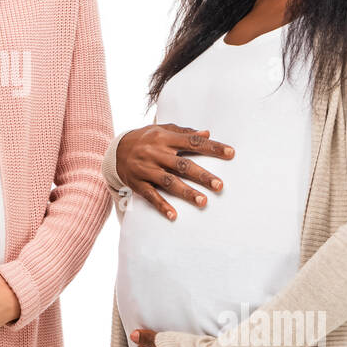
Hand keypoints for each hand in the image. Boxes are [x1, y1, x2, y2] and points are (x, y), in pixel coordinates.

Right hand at [116, 124, 234, 219]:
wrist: (115, 150)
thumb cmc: (146, 139)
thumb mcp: (162, 130)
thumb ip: (184, 132)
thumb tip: (207, 133)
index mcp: (164, 138)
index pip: (192, 142)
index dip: (212, 147)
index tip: (231, 154)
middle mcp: (155, 153)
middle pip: (181, 165)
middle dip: (201, 175)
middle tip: (219, 185)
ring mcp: (145, 169)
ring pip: (168, 182)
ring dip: (186, 192)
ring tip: (203, 201)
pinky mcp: (137, 183)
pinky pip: (150, 196)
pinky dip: (162, 206)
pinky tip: (174, 215)